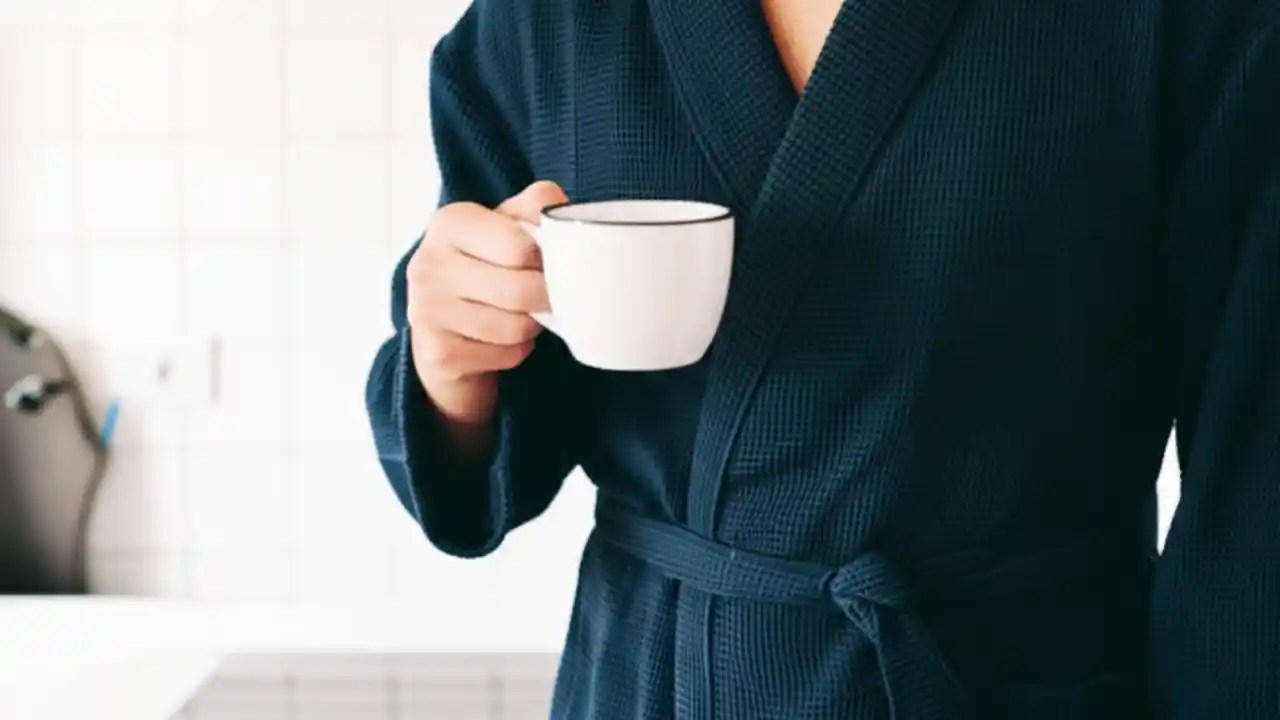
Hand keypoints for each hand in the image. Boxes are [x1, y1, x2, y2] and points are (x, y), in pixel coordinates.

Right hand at [406, 181, 567, 459]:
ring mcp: (427, 311)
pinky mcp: (437, 353)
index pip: (520, 247)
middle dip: (547, 297)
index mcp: (449, 222)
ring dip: (532, 325)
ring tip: (523, 314)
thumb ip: (537, 206)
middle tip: (549, 295)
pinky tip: (503, 338)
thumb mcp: (507, 224)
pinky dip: (518, 351)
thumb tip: (561, 210)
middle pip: (521, 291)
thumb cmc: (484, 264)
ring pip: (515, 327)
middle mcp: (429, 264)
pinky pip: (507, 355)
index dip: (547, 259)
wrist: (441, 322)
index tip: (545, 263)